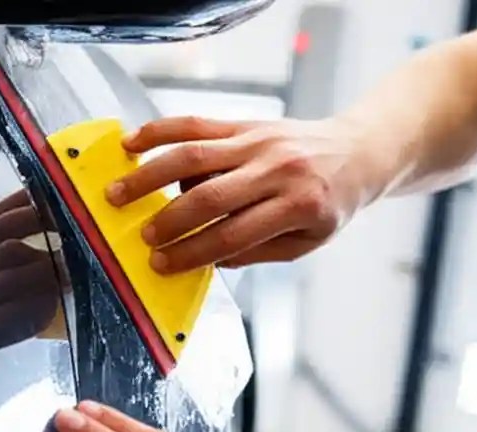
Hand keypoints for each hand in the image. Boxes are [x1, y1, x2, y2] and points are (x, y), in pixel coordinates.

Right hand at [107, 116, 373, 272]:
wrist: (357, 153)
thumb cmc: (329, 204)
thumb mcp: (305, 242)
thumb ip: (257, 252)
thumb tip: (205, 259)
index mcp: (296, 206)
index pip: (232, 236)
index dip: (192, 253)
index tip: (161, 264)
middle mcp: (276, 169)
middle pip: (209, 197)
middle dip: (169, 220)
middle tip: (140, 237)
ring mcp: (257, 141)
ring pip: (193, 155)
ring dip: (149, 175)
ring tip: (119, 192)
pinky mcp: (245, 122)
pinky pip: (196, 123)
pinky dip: (159, 131)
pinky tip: (132, 143)